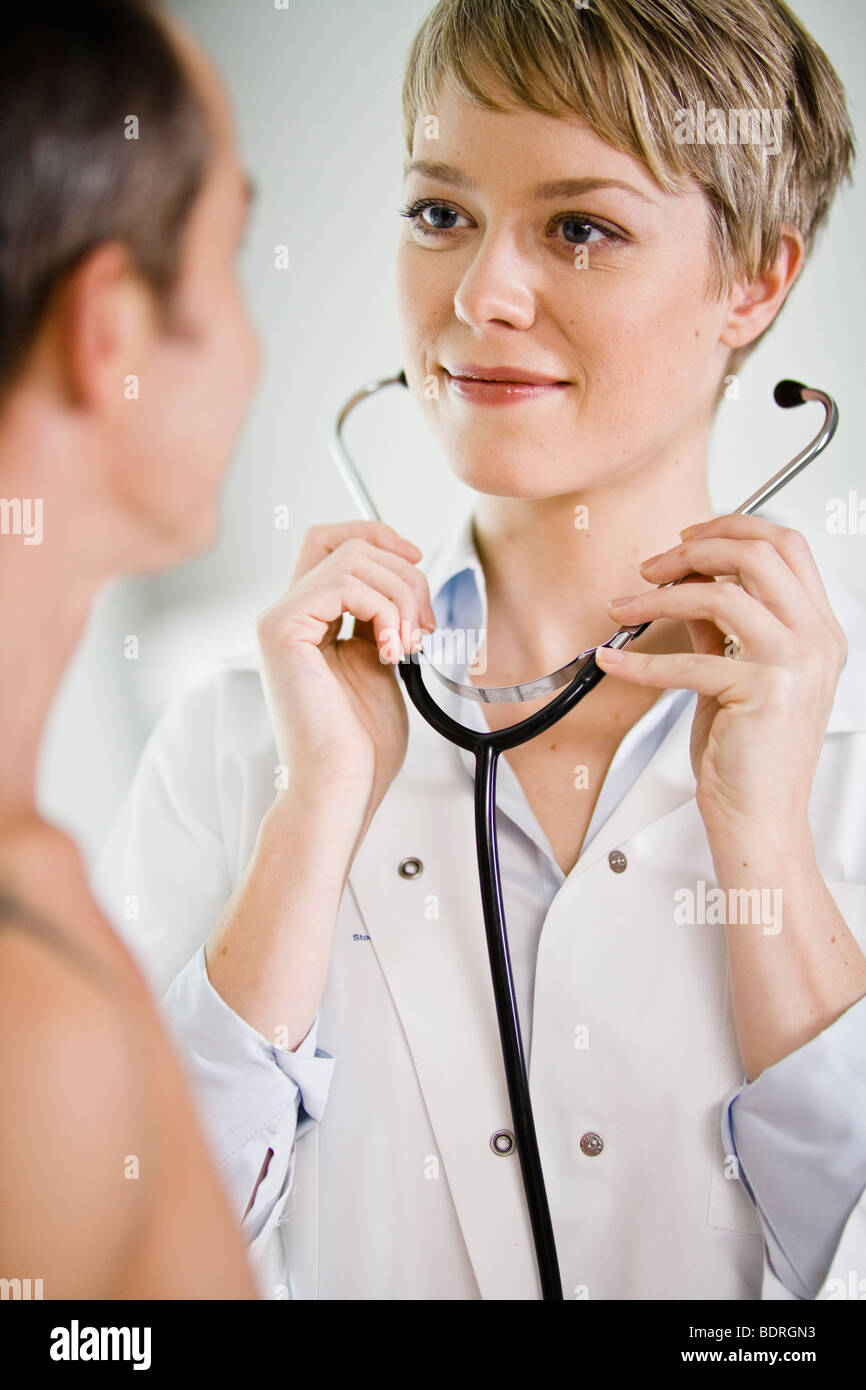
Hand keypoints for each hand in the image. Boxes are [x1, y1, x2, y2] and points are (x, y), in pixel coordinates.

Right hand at [255, 521, 435, 824]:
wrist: (341, 783)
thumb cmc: (360, 744)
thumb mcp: (381, 662)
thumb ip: (384, 618)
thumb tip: (405, 578)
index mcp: (308, 620)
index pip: (332, 542)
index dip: (377, 537)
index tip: (416, 561)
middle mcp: (288, 614)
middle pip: (350, 545)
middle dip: (405, 576)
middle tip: (424, 628)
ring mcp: (279, 619)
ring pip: (353, 559)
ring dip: (401, 596)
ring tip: (408, 645)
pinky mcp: (281, 629)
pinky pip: (343, 584)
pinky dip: (384, 611)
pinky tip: (390, 651)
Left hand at [595, 515, 847, 848]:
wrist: (762, 819)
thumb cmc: (750, 757)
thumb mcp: (738, 677)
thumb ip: (722, 630)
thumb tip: (688, 587)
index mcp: (820, 630)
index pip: (787, 546)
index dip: (732, 528)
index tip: (686, 538)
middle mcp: (816, 640)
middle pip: (759, 554)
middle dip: (693, 550)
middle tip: (650, 567)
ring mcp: (795, 663)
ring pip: (721, 594)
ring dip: (660, 597)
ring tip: (624, 609)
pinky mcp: (762, 691)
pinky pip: (689, 658)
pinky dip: (642, 658)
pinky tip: (615, 660)